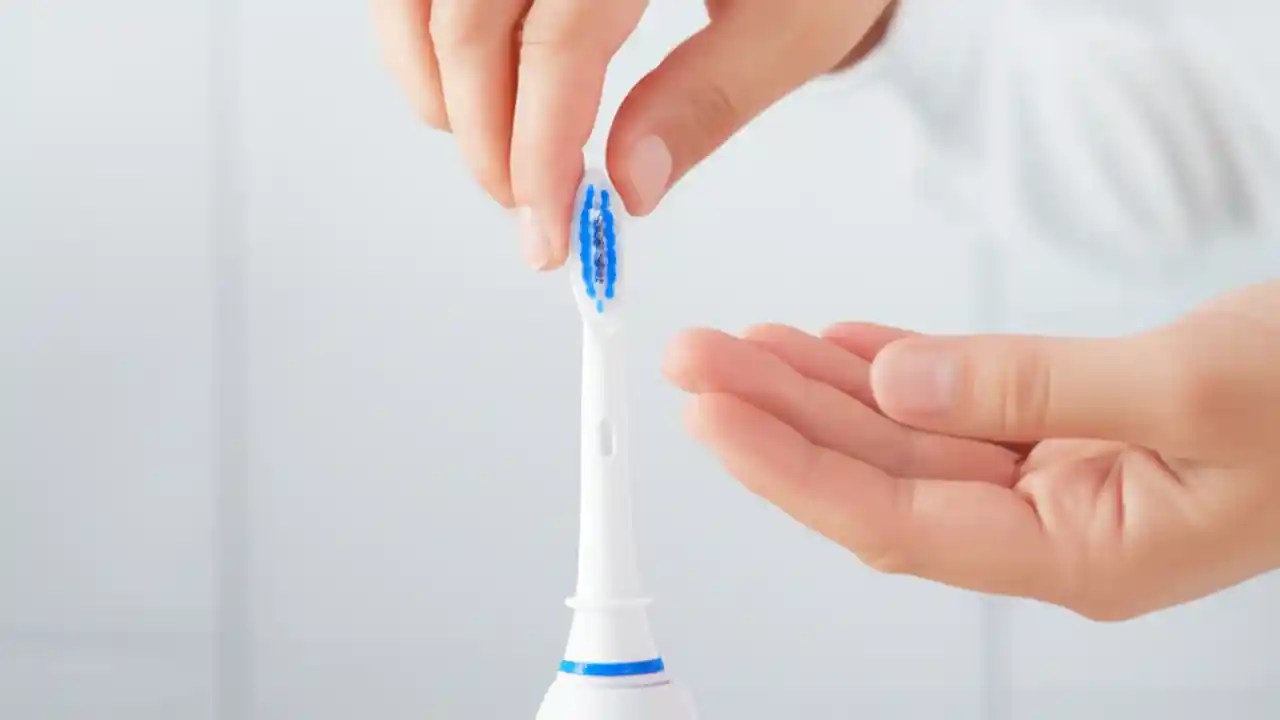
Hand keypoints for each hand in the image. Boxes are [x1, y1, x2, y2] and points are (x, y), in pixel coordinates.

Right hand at [372, 0, 895, 268]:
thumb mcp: (798, 20)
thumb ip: (710, 98)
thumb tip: (627, 186)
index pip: (559, 41)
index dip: (539, 150)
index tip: (548, 231)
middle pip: (469, 21)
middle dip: (485, 138)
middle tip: (528, 210)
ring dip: (438, 88)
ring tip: (497, 157)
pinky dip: (425, 38)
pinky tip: (469, 87)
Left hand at [666, 281, 1279, 619]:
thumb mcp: (1184, 391)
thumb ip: (1030, 388)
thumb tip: (895, 380)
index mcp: (1079, 555)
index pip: (894, 522)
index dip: (790, 469)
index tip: (713, 417)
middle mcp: (1052, 528)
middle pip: (882, 477)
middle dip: (781, 419)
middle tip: (700, 363)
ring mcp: (1055, 479)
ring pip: (908, 436)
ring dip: (822, 390)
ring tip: (741, 347)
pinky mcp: (1064, 429)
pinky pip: (955, 404)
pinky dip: (892, 370)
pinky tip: (832, 347)